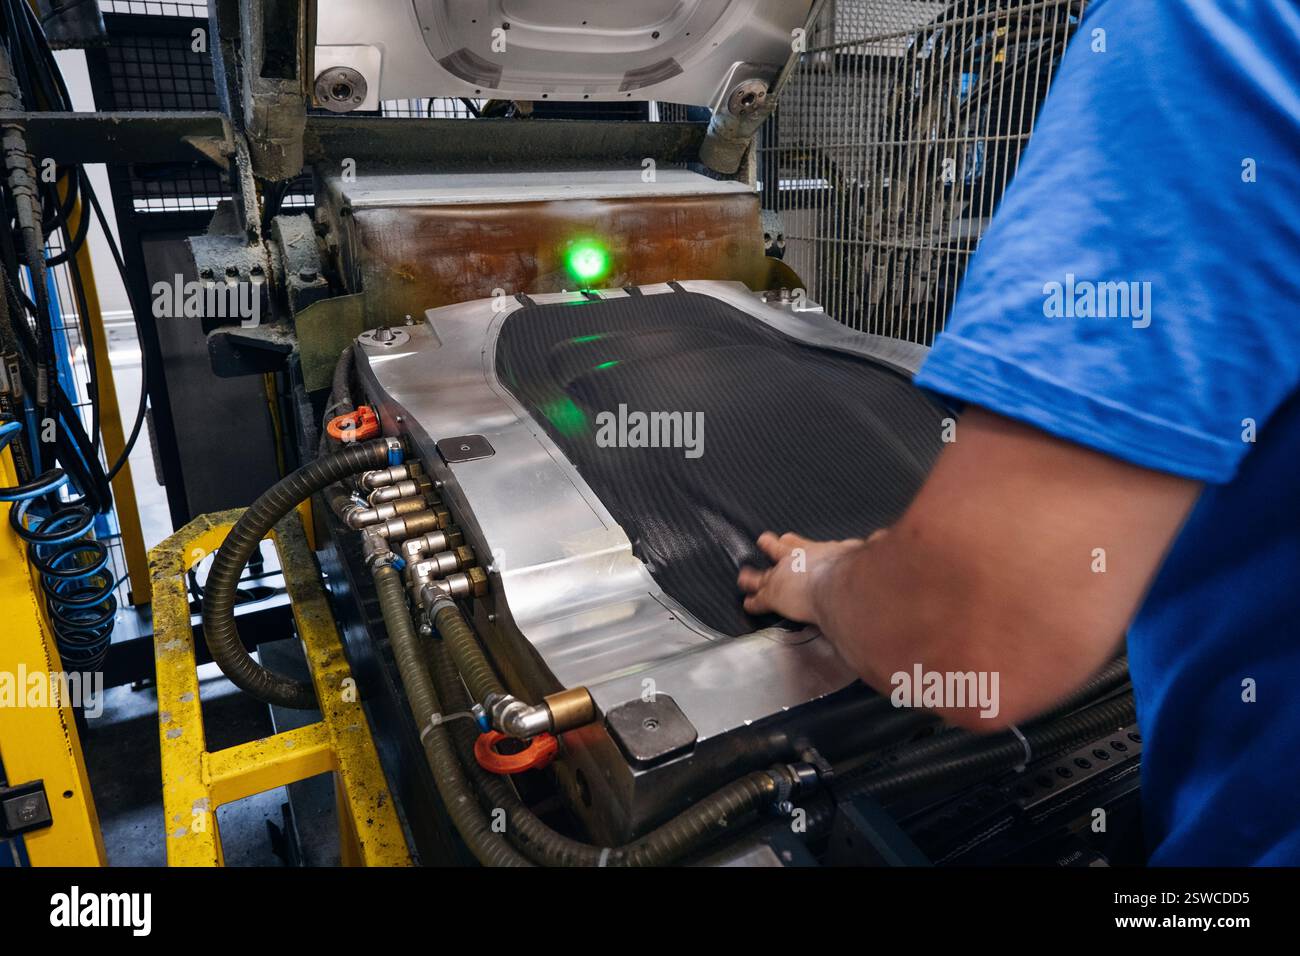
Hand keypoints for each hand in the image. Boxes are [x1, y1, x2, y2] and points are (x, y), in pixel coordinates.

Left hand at [737, 531, 867, 625]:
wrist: (838, 585)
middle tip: (765, 541)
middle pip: (781, 550)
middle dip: (773, 547)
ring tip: (744, 575)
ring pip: (763, 575)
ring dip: (754, 576)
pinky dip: (753, 603)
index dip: (798, 543)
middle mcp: (798, 559)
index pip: (806, 546)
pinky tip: (747, 604)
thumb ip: (874, 546)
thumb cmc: (855, 571)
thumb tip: (881, 537)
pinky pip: (759, 599)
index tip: (791, 539)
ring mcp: (782, 576)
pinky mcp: (773, 595)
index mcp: (821, 551)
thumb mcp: (866, 553)